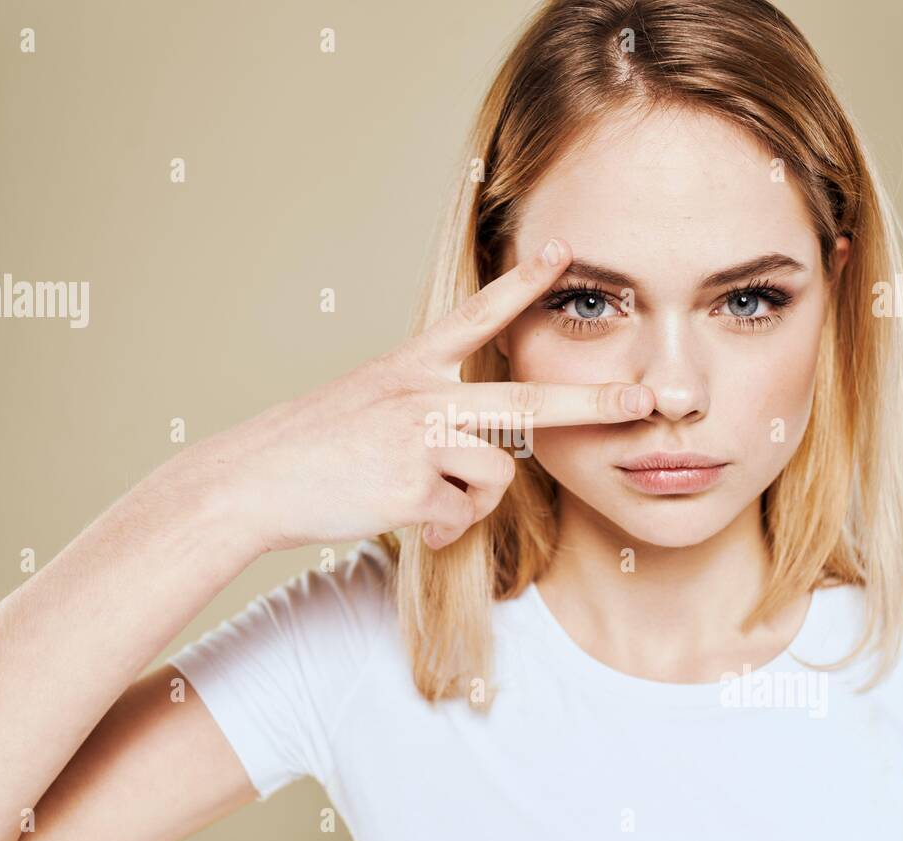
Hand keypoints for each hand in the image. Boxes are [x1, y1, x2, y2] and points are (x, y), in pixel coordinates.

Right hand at [202, 237, 655, 551]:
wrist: (252, 479)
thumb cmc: (311, 449)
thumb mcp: (368, 410)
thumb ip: (427, 423)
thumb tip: (473, 468)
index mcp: (411, 368)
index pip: (475, 316)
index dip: (521, 284)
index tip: (563, 250)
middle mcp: (422, 396)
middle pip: (528, 403)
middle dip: (597, 404)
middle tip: (650, 399)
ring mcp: (419, 439)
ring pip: (494, 477)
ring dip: (468, 502)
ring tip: (420, 500)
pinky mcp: (411, 485)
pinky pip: (459, 515)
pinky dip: (439, 527)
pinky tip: (404, 519)